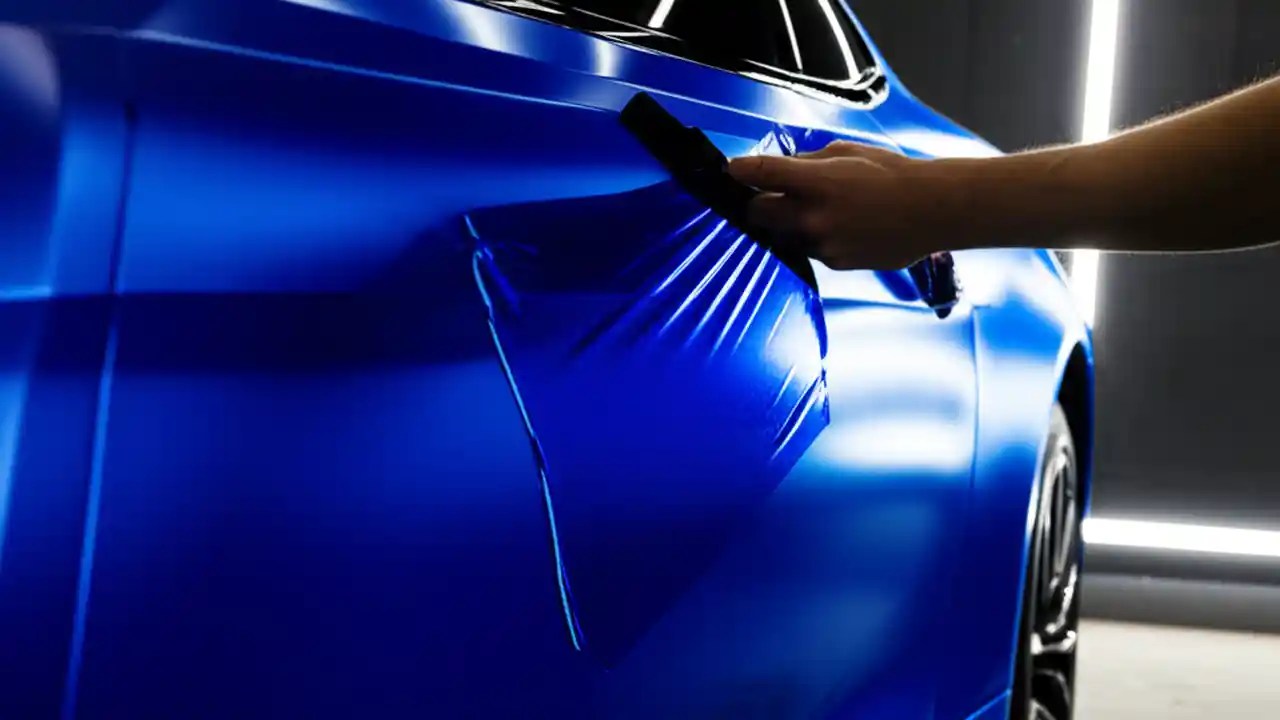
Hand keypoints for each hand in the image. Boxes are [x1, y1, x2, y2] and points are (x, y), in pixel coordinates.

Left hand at [728, 142, 970, 270]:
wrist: (930, 210)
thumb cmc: (891, 173)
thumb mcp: (846, 152)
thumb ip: (809, 162)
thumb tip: (784, 169)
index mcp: (813, 182)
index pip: (757, 174)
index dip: (738, 170)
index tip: (732, 170)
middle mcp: (811, 217)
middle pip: (755, 214)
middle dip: (758, 204)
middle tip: (769, 195)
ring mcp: (820, 244)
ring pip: (781, 235)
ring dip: (787, 224)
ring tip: (816, 211)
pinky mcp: (833, 263)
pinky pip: (809, 250)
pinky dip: (813, 239)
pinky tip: (839, 227)